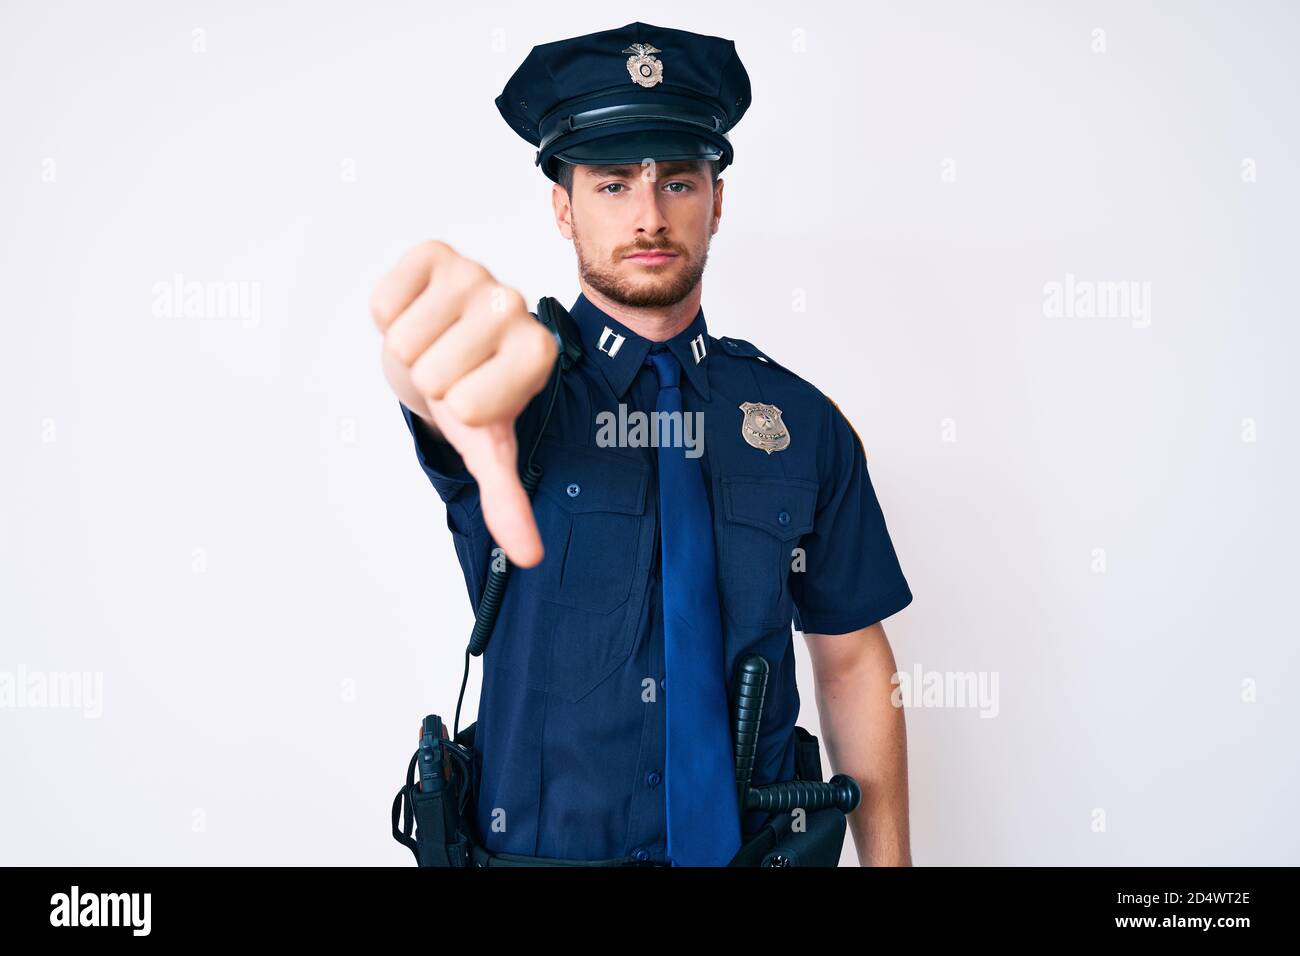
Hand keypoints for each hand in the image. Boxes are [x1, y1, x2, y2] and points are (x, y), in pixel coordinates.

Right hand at [372, 241, 556, 567]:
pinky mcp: (435, 251)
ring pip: (406, 341)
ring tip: (434, 342)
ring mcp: (477, 273)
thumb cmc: (470, 392)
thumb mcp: (488, 445)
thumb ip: (508, 497)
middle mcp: (516, 306)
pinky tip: (417, 312)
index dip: (457, 412)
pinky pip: (386, 302)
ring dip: (409, 349)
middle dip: (430, 382)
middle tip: (449, 369)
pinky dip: (388, 315)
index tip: (473, 398)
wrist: (443, 343)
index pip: (470, 407)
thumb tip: (530, 557)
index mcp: (538, 353)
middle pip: (435, 374)